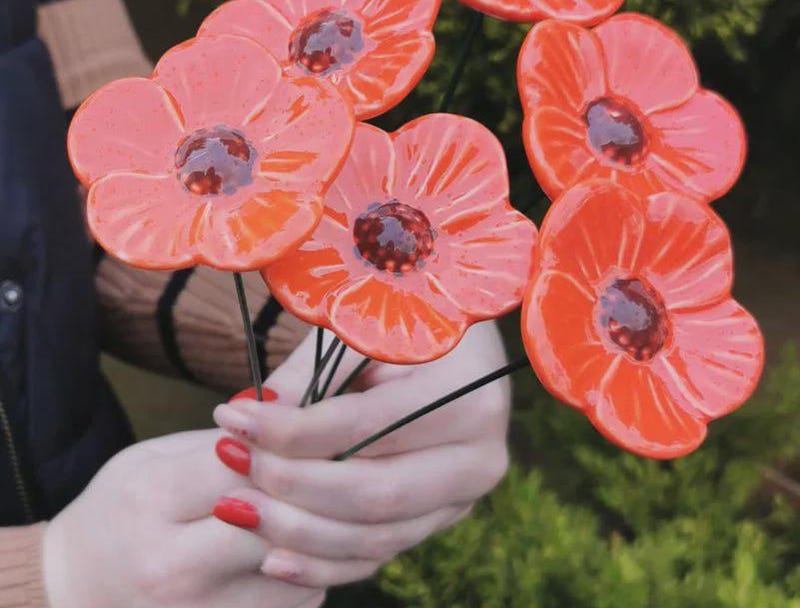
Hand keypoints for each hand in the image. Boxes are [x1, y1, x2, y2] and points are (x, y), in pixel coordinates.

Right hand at [43, 431, 324, 607]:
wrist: (79, 587)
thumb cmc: (123, 508)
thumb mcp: (157, 456)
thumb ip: (222, 442)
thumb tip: (293, 416)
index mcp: (154, 499)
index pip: (248, 464)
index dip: (293, 442)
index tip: (320, 425)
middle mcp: (173, 564)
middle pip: (279, 518)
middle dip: (318, 486)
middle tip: (345, 460)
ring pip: (300, 566)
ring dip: (326, 530)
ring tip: (333, 499)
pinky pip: (298, 601)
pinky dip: (312, 568)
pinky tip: (309, 543)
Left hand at [211, 321, 510, 587]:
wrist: (460, 351)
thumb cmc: (406, 327)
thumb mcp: (363, 333)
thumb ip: (310, 373)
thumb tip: (245, 415)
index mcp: (470, 397)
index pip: (364, 425)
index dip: (291, 429)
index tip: (231, 418)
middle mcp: (479, 458)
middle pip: (372, 493)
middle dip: (289, 485)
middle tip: (230, 462)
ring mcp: (464, 498)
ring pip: (373, 537)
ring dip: (295, 531)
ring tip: (235, 507)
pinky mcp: (441, 520)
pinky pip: (380, 556)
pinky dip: (323, 565)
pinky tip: (272, 558)